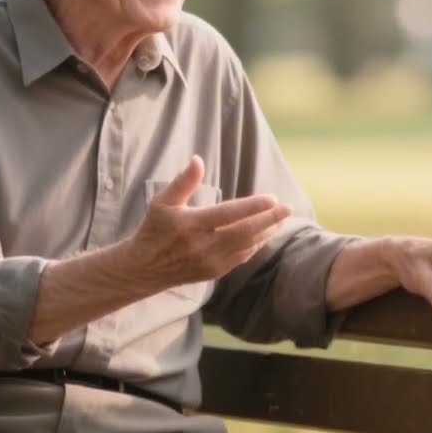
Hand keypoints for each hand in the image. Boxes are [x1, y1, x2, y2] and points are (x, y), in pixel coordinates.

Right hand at [121, 156, 292, 288]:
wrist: (144, 269)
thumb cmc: (153, 229)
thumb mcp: (162, 202)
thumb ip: (183, 182)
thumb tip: (198, 159)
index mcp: (191, 225)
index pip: (227, 214)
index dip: (252, 207)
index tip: (272, 199)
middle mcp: (203, 246)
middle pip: (244, 232)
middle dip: (269, 220)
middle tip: (288, 208)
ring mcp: (210, 262)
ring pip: (246, 246)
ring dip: (267, 232)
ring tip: (283, 219)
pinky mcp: (214, 272)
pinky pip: (241, 258)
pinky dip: (256, 245)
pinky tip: (266, 234)